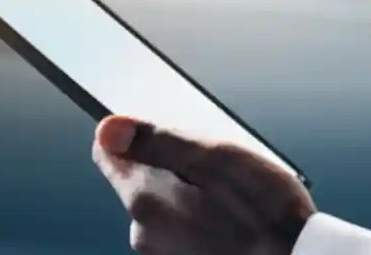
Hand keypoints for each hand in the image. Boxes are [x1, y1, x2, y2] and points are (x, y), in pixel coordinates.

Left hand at [92, 116, 314, 254]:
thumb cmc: (264, 211)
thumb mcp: (215, 159)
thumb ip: (157, 142)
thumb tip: (107, 129)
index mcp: (145, 200)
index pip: (111, 155)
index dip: (138, 136)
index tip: (169, 134)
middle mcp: (143, 233)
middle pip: (143, 179)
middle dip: (174, 165)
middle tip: (220, 165)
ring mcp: (163, 254)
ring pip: (166, 204)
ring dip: (192, 191)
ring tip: (234, 194)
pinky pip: (182, 228)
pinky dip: (202, 216)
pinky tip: (233, 215)